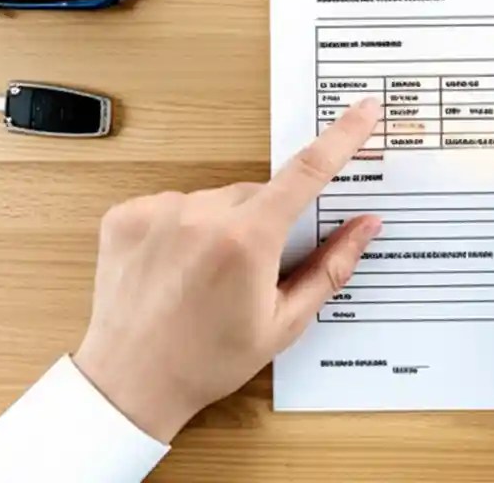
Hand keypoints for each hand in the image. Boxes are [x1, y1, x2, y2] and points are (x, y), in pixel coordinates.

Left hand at [72, 98, 382, 441]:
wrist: (131, 382)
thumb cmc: (208, 359)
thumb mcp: (284, 322)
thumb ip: (330, 267)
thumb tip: (366, 226)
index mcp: (246, 241)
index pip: (307, 173)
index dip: (341, 138)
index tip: (362, 111)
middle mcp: (201, 215)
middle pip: (256, 193)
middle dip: (264, 221)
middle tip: (250, 272)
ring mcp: (158, 211)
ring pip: (214, 199)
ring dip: (220, 224)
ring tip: (204, 277)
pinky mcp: (126, 214)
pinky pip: (173, 205)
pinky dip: (182, 227)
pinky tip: (175, 268)